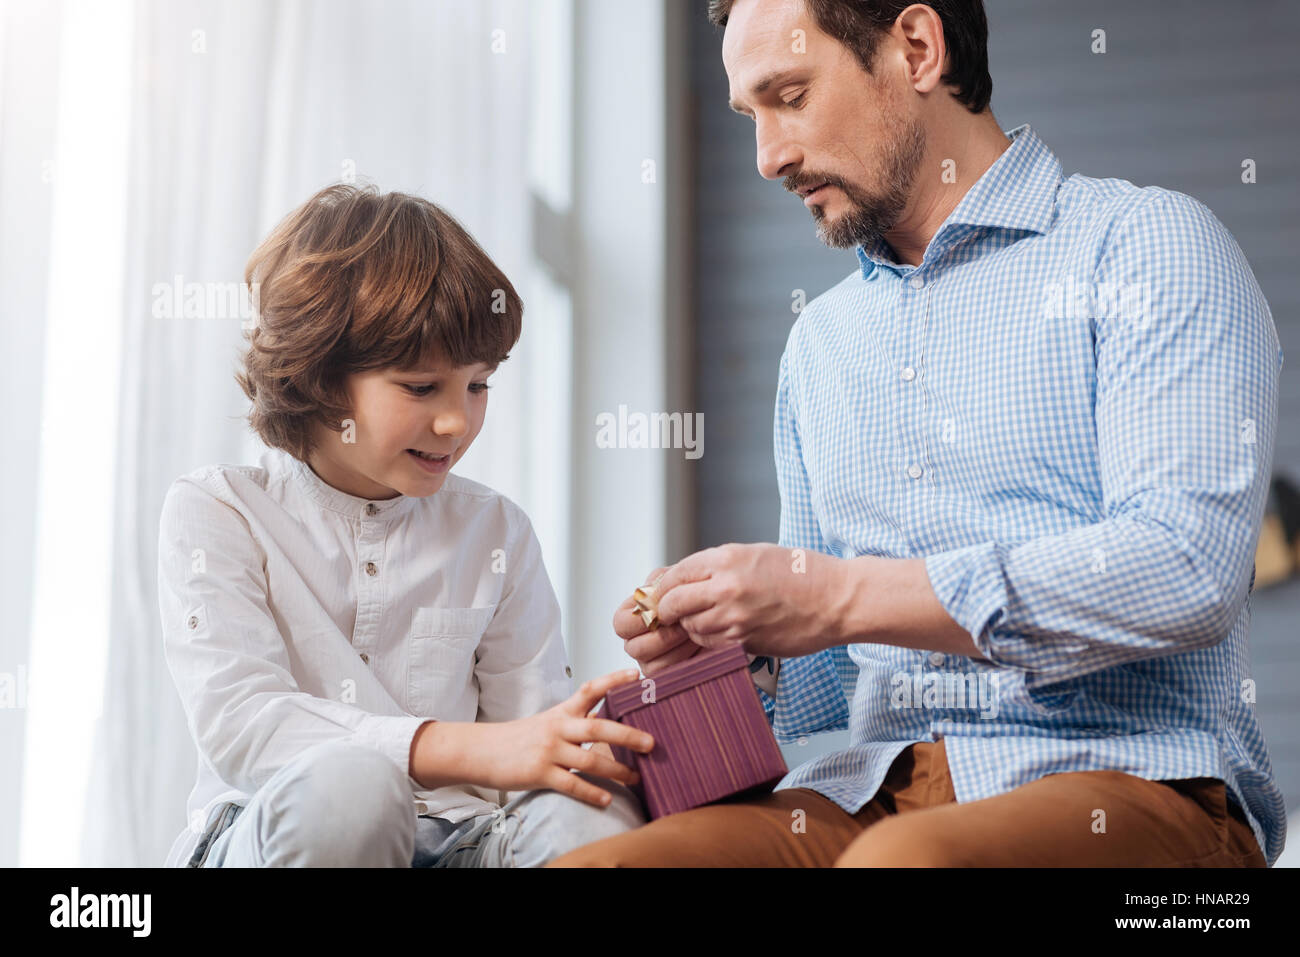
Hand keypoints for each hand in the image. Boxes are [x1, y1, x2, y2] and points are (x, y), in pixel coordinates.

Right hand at [468, 669, 653, 806]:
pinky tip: (607, 799)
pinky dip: (592, 793)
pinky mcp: (539, 773)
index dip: (614, 681)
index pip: (591, 689)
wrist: (480, 751)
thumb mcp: (548, 722)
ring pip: (590, 759)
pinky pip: (572, 785)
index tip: (638, 676)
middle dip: (628, 735)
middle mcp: (558, 728)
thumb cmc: (519, 738)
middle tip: (652, 743)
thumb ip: (575, 721)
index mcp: (561, 712)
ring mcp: (549, 751)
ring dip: (617, 770)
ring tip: (636, 777)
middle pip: (598, 727)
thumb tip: (605, 720)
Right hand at [613, 566, 702, 676]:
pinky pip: (668, 674)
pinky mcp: (667, 674)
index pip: (620, 624)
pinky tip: (698, 643)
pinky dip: (685, 658)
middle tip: (683, 623)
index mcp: (630, 617)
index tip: (661, 611)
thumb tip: (651, 596)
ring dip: (675, 646)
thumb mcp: (676, 579)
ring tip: (693, 630)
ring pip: (650, 664)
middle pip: (634, 648)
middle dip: (662, 635)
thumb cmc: (694, 593)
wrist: (717, 611)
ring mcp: (650, 660)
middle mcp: (636, 641)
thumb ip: (661, 583)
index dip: (639, 619)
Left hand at [653, 543, 843, 657]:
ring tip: (707, 620)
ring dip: (691, 627)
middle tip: (672, 615)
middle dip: (669, 611)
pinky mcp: (746, 641)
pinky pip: (711, 645)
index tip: (661, 597)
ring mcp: (735, 616)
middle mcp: (726, 586)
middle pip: (674, 603)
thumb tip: (683, 580)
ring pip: (690, 627)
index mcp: (726, 558)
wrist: (837, 599)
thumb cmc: (800, 573)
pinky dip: (709, 641)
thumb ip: (717, 566)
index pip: (674, 575)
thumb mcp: (754, 554)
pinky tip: (723, 632)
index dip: (663, 589)